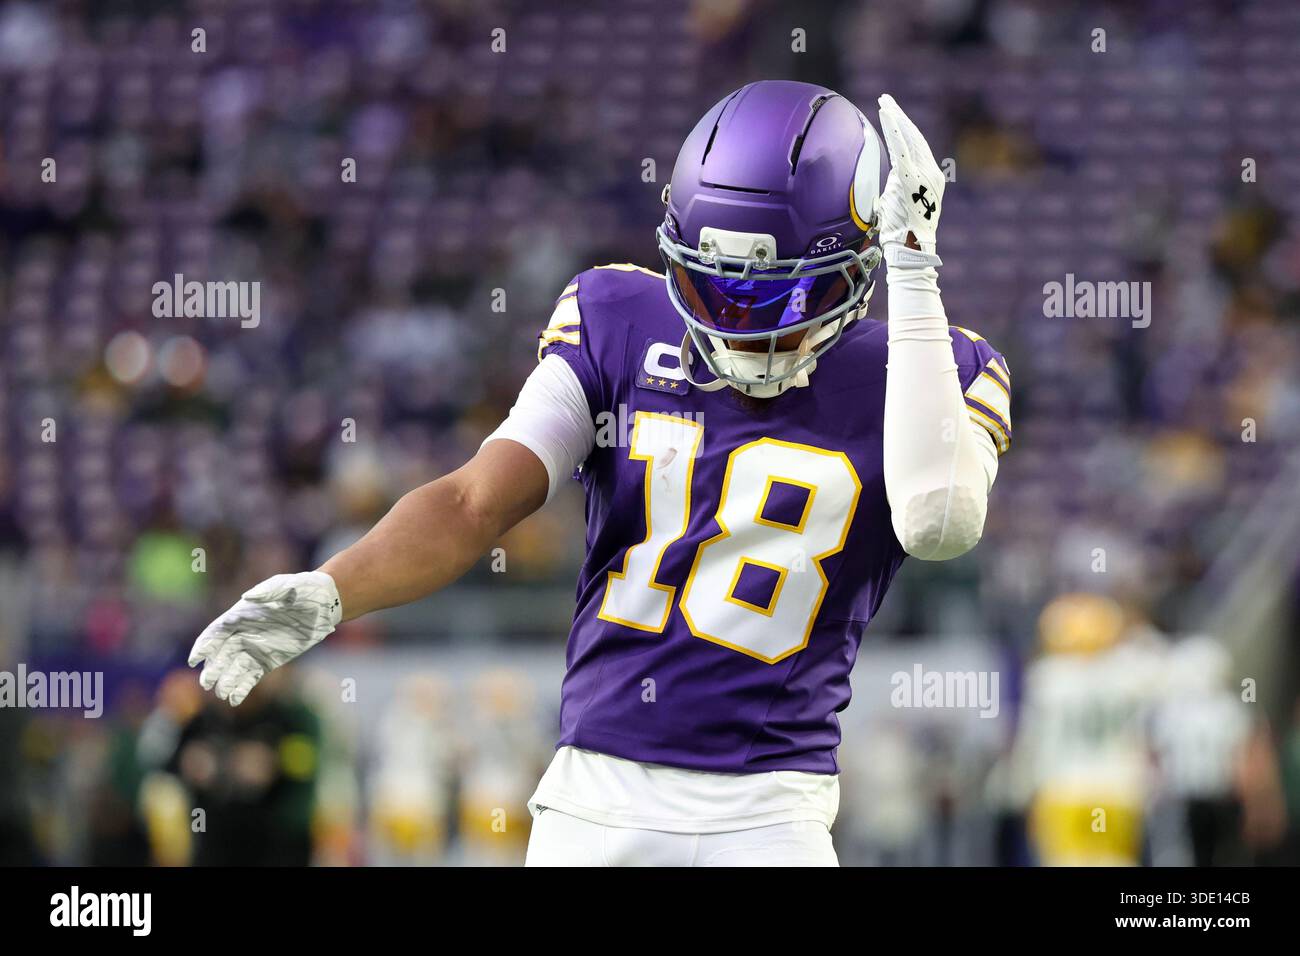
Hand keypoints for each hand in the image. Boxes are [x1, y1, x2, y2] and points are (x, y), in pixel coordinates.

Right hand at [189, 571, 341, 705]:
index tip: (196, 658)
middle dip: (212, 669)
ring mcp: (255, 648)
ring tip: (221, 693)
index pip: (215, 633)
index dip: (203, 646)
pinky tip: (234, 699)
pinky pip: (250, 676)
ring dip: (225, 681)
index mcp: (241, 615)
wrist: (324, 604)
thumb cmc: (303, 590)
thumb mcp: (285, 586)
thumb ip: (267, 591)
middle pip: (221, 655)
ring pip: (234, 669)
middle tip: (207, 682)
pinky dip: (241, 688)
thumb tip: (247, 597)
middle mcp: (243, 634)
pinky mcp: (268, 660)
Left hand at [876, 94, 943, 260]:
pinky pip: (902, 149)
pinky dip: (894, 131)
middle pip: (913, 137)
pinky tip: (888, 115)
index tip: (891, 113)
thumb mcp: (897, 203)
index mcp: (928, 177)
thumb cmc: (899, 232)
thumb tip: (891, 174)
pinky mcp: (912, 178)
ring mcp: (924, 174)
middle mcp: (930, 172)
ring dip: (895, 118)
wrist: (909, 249)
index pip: (914, 146)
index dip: (902, 128)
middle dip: (898, 116)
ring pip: (908, 138)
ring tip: (884, 102)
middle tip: (885, 98)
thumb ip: (896, 185)